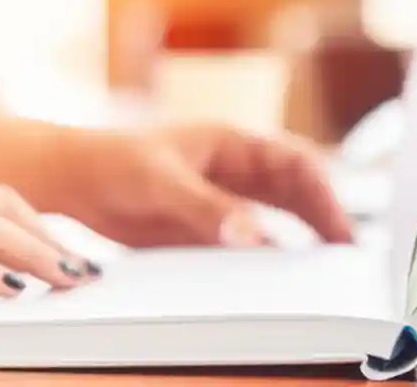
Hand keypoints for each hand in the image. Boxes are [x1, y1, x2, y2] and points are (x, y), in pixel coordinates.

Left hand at [49, 125, 353, 247]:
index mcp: (234, 143)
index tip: (337, 227)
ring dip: (303, 233)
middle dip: (323, 216)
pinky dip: (270, 252)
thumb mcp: (162, 183)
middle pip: (296, 190)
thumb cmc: (113, 162)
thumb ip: (207, 209)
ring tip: (326, 264)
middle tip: (345, 253)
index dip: (324, 193)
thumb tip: (253, 237)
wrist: (71, 180)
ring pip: (280, 213)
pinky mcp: (208, 222)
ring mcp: (224, 195)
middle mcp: (236, 167)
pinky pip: (251, 237)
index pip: (296, 163)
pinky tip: (279, 272)